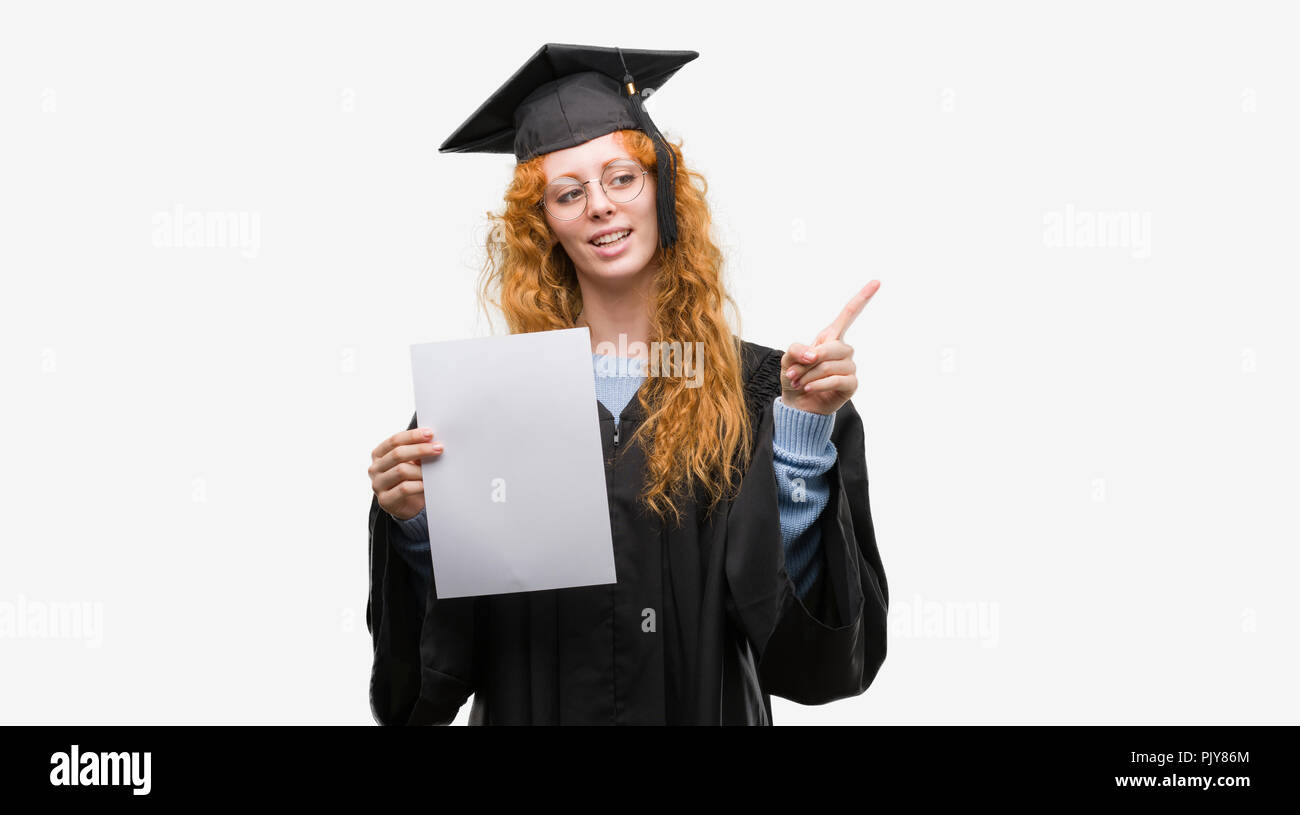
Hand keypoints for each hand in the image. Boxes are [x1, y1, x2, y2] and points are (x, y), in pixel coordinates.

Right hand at [369, 427, 443, 520]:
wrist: (407, 506)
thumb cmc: (409, 479)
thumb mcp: (410, 462)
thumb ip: (416, 451)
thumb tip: (432, 441)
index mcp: (379, 454)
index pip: (394, 440)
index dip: (413, 436)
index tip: (430, 433)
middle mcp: (375, 468)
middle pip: (398, 454)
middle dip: (420, 449)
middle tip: (439, 448)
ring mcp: (378, 485)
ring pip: (401, 471)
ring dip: (421, 469)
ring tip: (436, 469)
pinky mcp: (385, 500)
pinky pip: (404, 489)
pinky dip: (419, 485)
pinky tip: (428, 484)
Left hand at [780, 281, 879, 414]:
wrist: (798, 404)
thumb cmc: (795, 378)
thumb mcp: (788, 359)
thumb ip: (797, 350)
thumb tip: (814, 354)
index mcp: (830, 337)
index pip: (849, 314)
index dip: (862, 298)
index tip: (877, 282)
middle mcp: (843, 350)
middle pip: (833, 347)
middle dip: (810, 361)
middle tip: (793, 374)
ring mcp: (849, 367)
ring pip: (832, 365)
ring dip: (810, 375)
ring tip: (798, 383)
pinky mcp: (851, 384)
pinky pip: (838, 380)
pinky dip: (820, 384)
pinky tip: (809, 389)